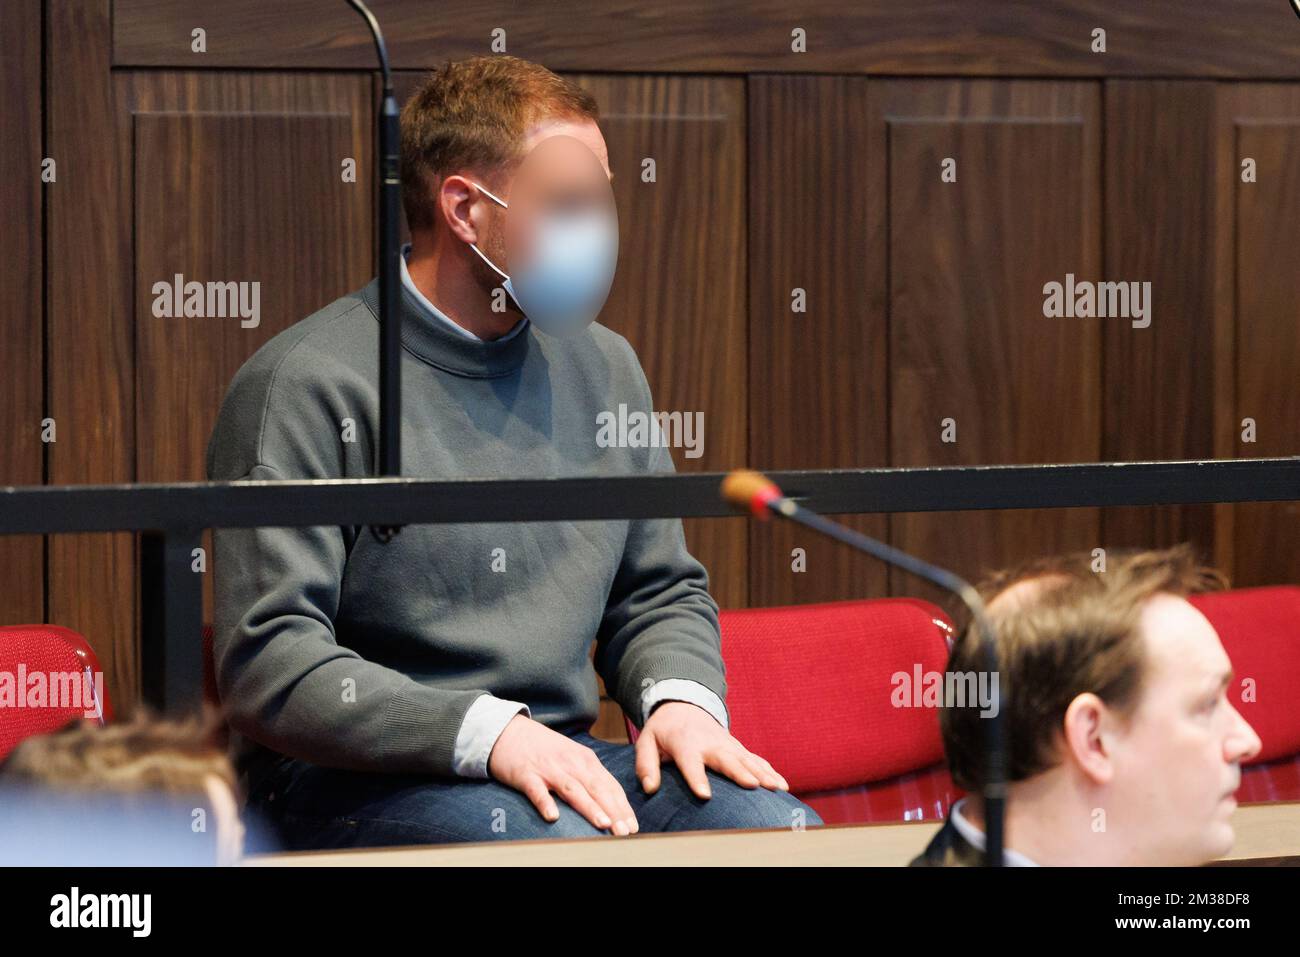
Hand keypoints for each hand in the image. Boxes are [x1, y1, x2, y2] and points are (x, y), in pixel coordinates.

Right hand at [488, 714, 638, 834]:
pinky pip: (537, 790)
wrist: (509, 731)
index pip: (609, 785)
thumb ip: (590, 777)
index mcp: (585, 760)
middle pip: (596, 788)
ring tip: (603, 823)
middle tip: (625, 831)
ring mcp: (548, 769)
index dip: (623, 807)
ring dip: (589, 807)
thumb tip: (611, 803)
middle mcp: (570, 763)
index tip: (633, 826)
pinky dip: (545, 803)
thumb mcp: (572, 758)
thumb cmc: (544, 749)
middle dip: (614, 811)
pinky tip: (553, 817)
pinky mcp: (526, 774)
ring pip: (572, 790)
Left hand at [635, 701, 789, 798]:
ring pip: (747, 759)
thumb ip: (645, 765)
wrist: (683, 705)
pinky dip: (770, 771)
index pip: (690, 762)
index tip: (705, 795)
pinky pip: (756, 760)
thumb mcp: (646, 742)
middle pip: (726, 759)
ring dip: (763, 773)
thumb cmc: (663, 730)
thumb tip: (650, 789)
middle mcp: (709, 743)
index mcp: (684, 743)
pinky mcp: (737, 748)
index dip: (696, 778)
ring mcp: (727, 744)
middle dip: (740, 772)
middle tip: (754, 785)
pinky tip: (782, 785)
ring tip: (777, 788)